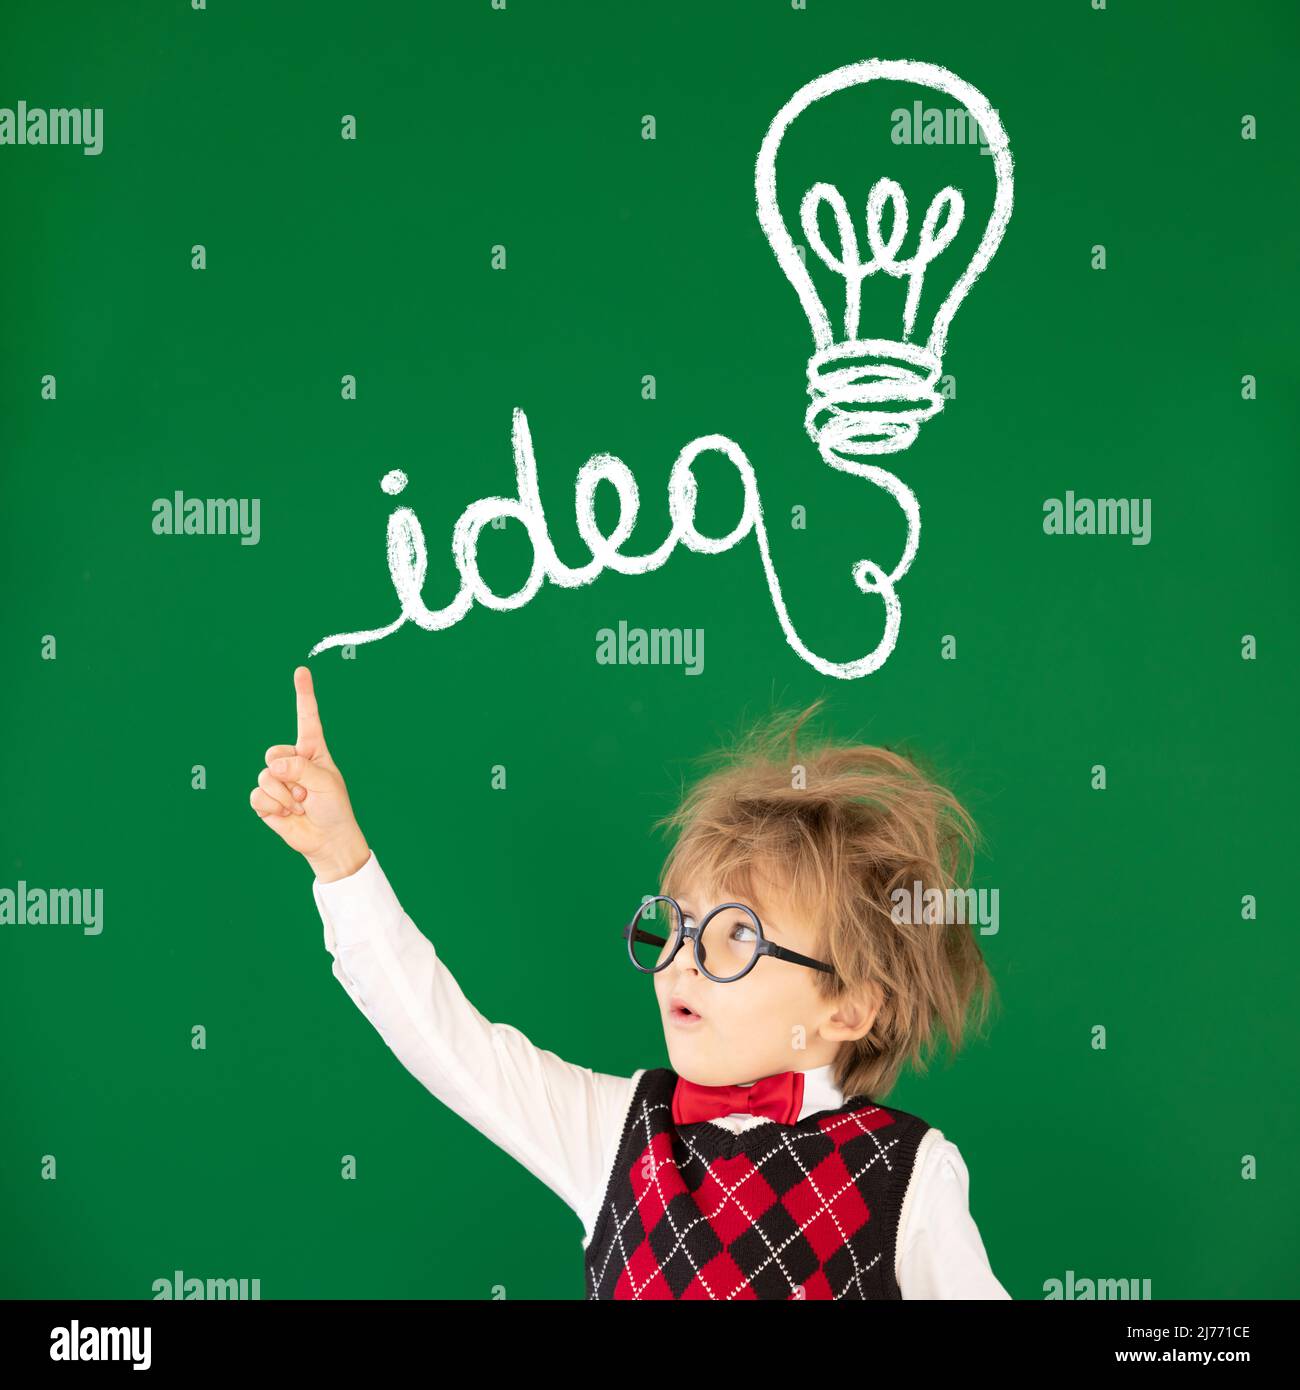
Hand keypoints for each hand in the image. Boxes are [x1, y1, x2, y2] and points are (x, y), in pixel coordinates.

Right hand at [250, 666, 369, 881]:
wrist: (327, 840)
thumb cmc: (334, 809)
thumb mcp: (326, 785)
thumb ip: (301, 770)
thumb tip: (271, 766)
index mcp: (313, 751)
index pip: (307, 719)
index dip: (303, 694)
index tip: (302, 670)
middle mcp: (293, 761)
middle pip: (274, 753)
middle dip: (290, 775)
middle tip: (308, 794)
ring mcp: (277, 780)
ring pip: (265, 777)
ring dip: (285, 797)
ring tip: (301, 806)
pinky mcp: (265, 799)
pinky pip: (258, 796)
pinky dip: (274, 807)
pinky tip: (288, 815)